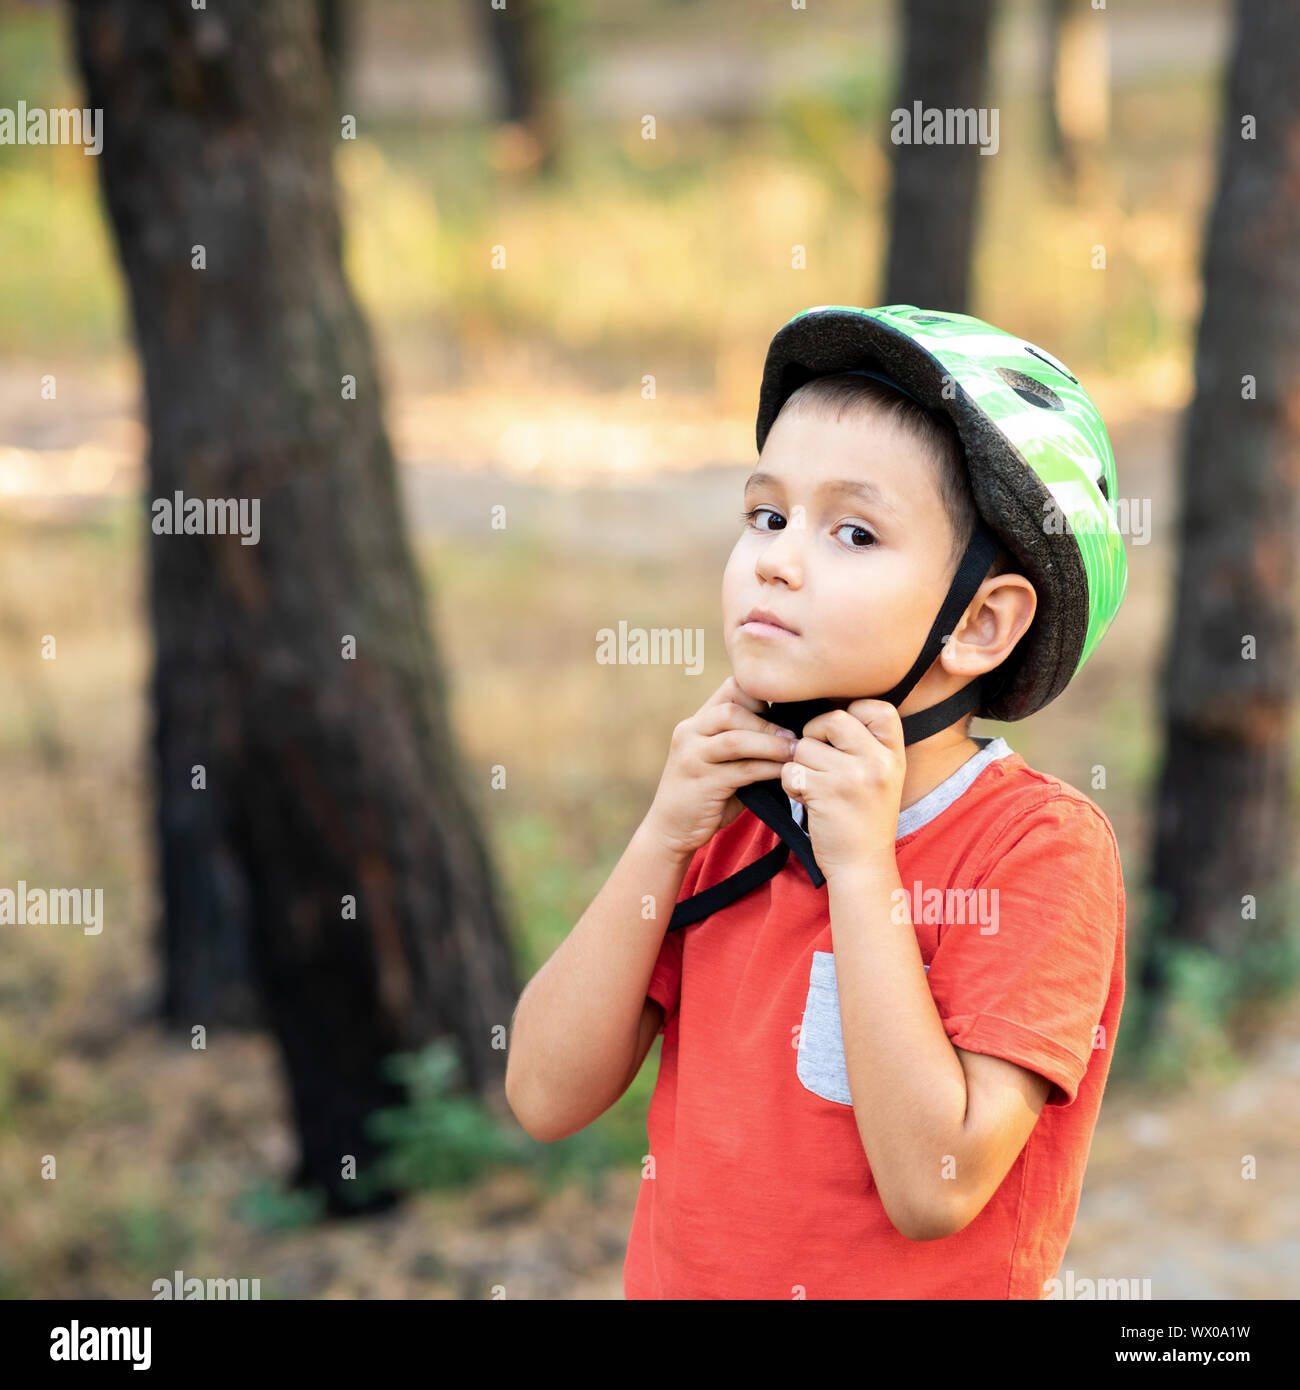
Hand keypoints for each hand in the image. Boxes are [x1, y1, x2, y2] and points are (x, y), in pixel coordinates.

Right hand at [642, 675, 798, 859]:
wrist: (670, 831)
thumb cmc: (704, 796)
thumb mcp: (718, 762)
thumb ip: (743, 745)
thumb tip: (790, 733)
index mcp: (695, 723)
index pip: (730, 689)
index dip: (760, 696)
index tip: (784, 715)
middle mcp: (689, 733)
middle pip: (732, 710)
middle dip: (768, 722)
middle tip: (794, 738)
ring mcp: (692, 757)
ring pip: (737, 739)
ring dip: (771, 745)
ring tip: (794, 752)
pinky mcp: (701, 783)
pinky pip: (742, 770)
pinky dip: (768, 769)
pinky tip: (783, 773)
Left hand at [782, 699, 905, 876]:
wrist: (862, 864)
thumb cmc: (865, 818)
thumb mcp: (883, 776)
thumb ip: (866, 744)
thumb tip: (828, 710)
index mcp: (894, 755)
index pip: (876, 707)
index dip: (852, 713)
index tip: (842, 737)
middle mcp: (877, 761)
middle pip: (833, 719)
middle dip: (815, 734)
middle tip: (817, 758)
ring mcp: (852, 776)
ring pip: (805, 745)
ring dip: (800, 764)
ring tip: (813, 785)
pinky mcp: (825, 793)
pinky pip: (791, 769)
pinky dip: (790, 783)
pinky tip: (804, 797)